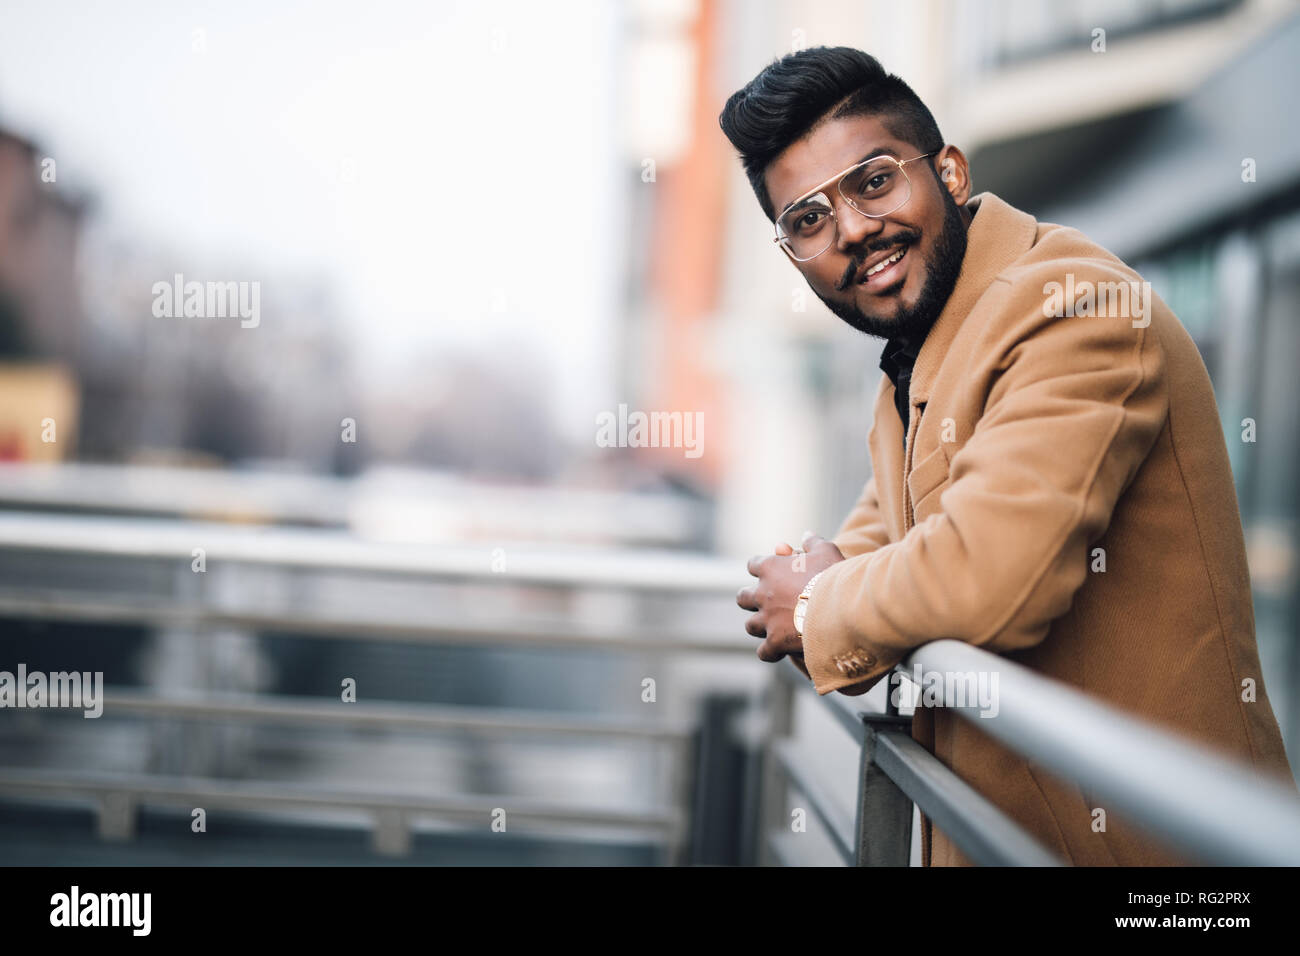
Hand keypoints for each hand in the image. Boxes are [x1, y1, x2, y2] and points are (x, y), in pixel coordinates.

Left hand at [736, 532, 844, 662]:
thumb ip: (813, 543)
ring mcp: (767, 619)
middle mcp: (762, 593)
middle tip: (762, 603)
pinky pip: (764, 651)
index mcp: (770, 568)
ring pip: (751, 625)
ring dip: (759, 626)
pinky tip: (777, 651)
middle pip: (743, 597)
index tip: (767, 572)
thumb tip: (806, 535)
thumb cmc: (833, 575)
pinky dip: (769, 652)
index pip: (753, 565)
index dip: (760, 568)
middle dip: (750, 600)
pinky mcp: (775, 641)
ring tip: (771, 628)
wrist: (840, 606)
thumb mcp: (826, 551)